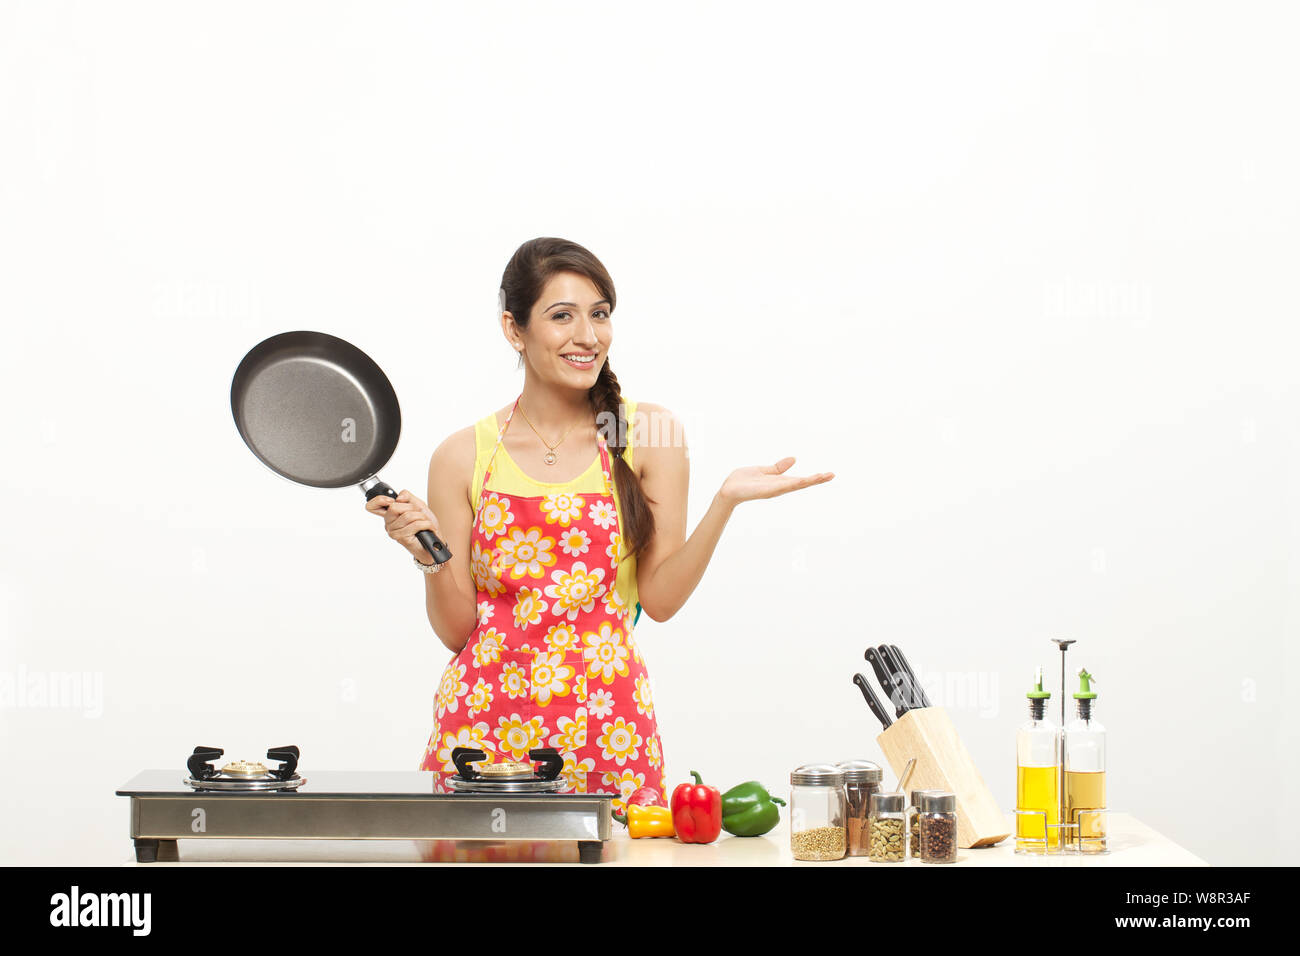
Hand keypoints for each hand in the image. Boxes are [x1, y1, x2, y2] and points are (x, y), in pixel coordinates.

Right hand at [365, 489, 443, 563]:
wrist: (433, 542)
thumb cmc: (425, 525)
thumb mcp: (418, 506)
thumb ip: (407, 497)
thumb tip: (399, 497)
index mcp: (390, 515)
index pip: (372, 506)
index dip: (378, 500)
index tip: (390, 500)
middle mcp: (389, 524)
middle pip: (393, 507)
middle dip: (412, 508)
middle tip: (419, 514)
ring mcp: (393, 532)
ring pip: (407, 516)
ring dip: (422, 517)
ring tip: (425, 522)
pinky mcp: (401, 538)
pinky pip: (415, 525)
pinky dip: (426, 524)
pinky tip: (427, 527)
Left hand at [718, 457, 833, 507]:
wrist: (727, 490)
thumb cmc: (743, 481)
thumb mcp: (763, 470)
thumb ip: (778, 467)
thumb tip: (794, 459)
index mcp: (779, 482)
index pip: (800, 479)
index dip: (814, 477)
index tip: (829, 474)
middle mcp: (779, 487)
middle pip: (802, 483)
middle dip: (817, 480)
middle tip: (832, 475)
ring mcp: (774, 490)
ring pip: (795, 485)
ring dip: (809, 481)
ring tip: (823, 476)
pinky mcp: (766, 491)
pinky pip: (782, 486)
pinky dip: (793, 484)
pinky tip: (803, 480)